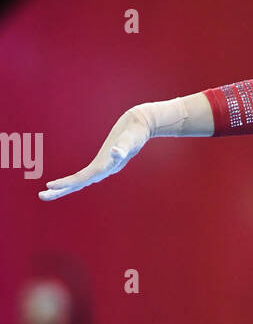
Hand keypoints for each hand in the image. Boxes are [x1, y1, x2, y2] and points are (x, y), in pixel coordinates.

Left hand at [38, 106, 152, 200]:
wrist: (141, 127)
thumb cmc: (134, 133)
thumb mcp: (128, 141)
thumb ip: (123, 148)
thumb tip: (117, 152)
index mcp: (105, 168)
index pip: (81, 178)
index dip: (66, 182)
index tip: (49, 185)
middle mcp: (102, 170)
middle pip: (78, 184)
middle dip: (60, 190)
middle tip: (41, 196)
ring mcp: (103, 168)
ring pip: (80, 181)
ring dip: (64, 187)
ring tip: (48, 190)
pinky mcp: (103, 163)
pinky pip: (84, 175)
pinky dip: (73, 181)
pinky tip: (67, 184)